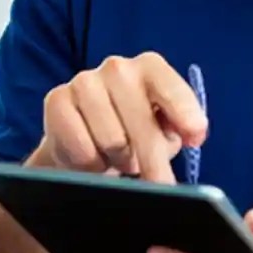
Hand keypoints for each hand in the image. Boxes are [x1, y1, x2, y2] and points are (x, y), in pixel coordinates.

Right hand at [36, 51, 207, 182]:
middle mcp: (118, 67)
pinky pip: (82, 148)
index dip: (185, 114)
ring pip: (112, 141)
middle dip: (153, 161)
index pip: (171, 89)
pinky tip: (93, 158)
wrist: (82, 138)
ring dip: (118, 160)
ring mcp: (85, 80)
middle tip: (160, 185)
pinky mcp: (56, 100)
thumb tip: (190, 139)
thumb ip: (179, 130)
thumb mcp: (163, 129)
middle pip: (141, 125)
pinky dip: (91, 164)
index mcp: (151, 67)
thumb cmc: (133, 131)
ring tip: (119, 158)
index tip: (195, 138)